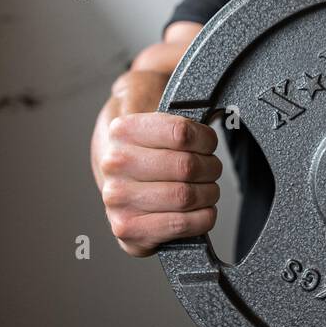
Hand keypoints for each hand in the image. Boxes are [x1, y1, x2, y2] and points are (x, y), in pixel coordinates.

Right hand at [100, 108, 221, 257]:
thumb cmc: (140, 137)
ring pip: (186, 196)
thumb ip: (158, 96)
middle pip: (188, 167)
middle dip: (211, 168)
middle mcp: (114, 166)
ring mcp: (117, 201)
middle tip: (210, 167)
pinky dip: (201, 219)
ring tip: (205, 188)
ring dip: (208, 193)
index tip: (207, 143)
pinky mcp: (127, 230)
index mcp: (121, 131)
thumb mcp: (144, 99)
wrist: (117, 167)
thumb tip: (175, 106)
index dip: (206, 139)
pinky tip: (200, 210)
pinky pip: (180, 225)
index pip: (182, 134)